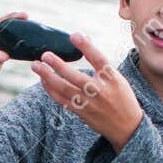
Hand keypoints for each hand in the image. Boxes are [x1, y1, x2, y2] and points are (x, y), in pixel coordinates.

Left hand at [31, 30, 142, 151]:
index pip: (98, 59)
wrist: (126, 128)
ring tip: (36, 65)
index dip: (86, 46)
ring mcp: (89, 103)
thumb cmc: (122, 98)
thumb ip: (100, 62)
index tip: (74, 35)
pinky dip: (51, 90)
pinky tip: (43, 80)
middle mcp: (100, 91)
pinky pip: (62, 100)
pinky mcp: (81, 113)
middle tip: (45, 54)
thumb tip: (84, 39)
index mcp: (112, 79)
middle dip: (58, 65)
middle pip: (75, 76)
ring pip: (64, 89)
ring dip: (48, 76)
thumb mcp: (117, 78)